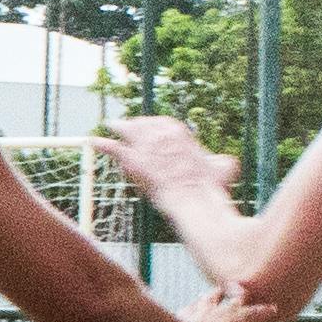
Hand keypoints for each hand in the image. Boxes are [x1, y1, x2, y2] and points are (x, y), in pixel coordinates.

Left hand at [96, 116, 226, 202]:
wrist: (194, 198)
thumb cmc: (209, 186)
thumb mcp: (221, 168)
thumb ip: (220, 163)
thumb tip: (228, 162)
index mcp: (179, 131)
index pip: (162, 123)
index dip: (154, 126)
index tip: (149, 129)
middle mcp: (160, 134)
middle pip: (143, 125)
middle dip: (135, 125)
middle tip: (127, 127)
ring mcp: (145, 146)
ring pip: (127, 131)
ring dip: (118, 127)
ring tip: (110, 124)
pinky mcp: (132, 160)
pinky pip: (114, 148)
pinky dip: (103, 145)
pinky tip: (93, 142)